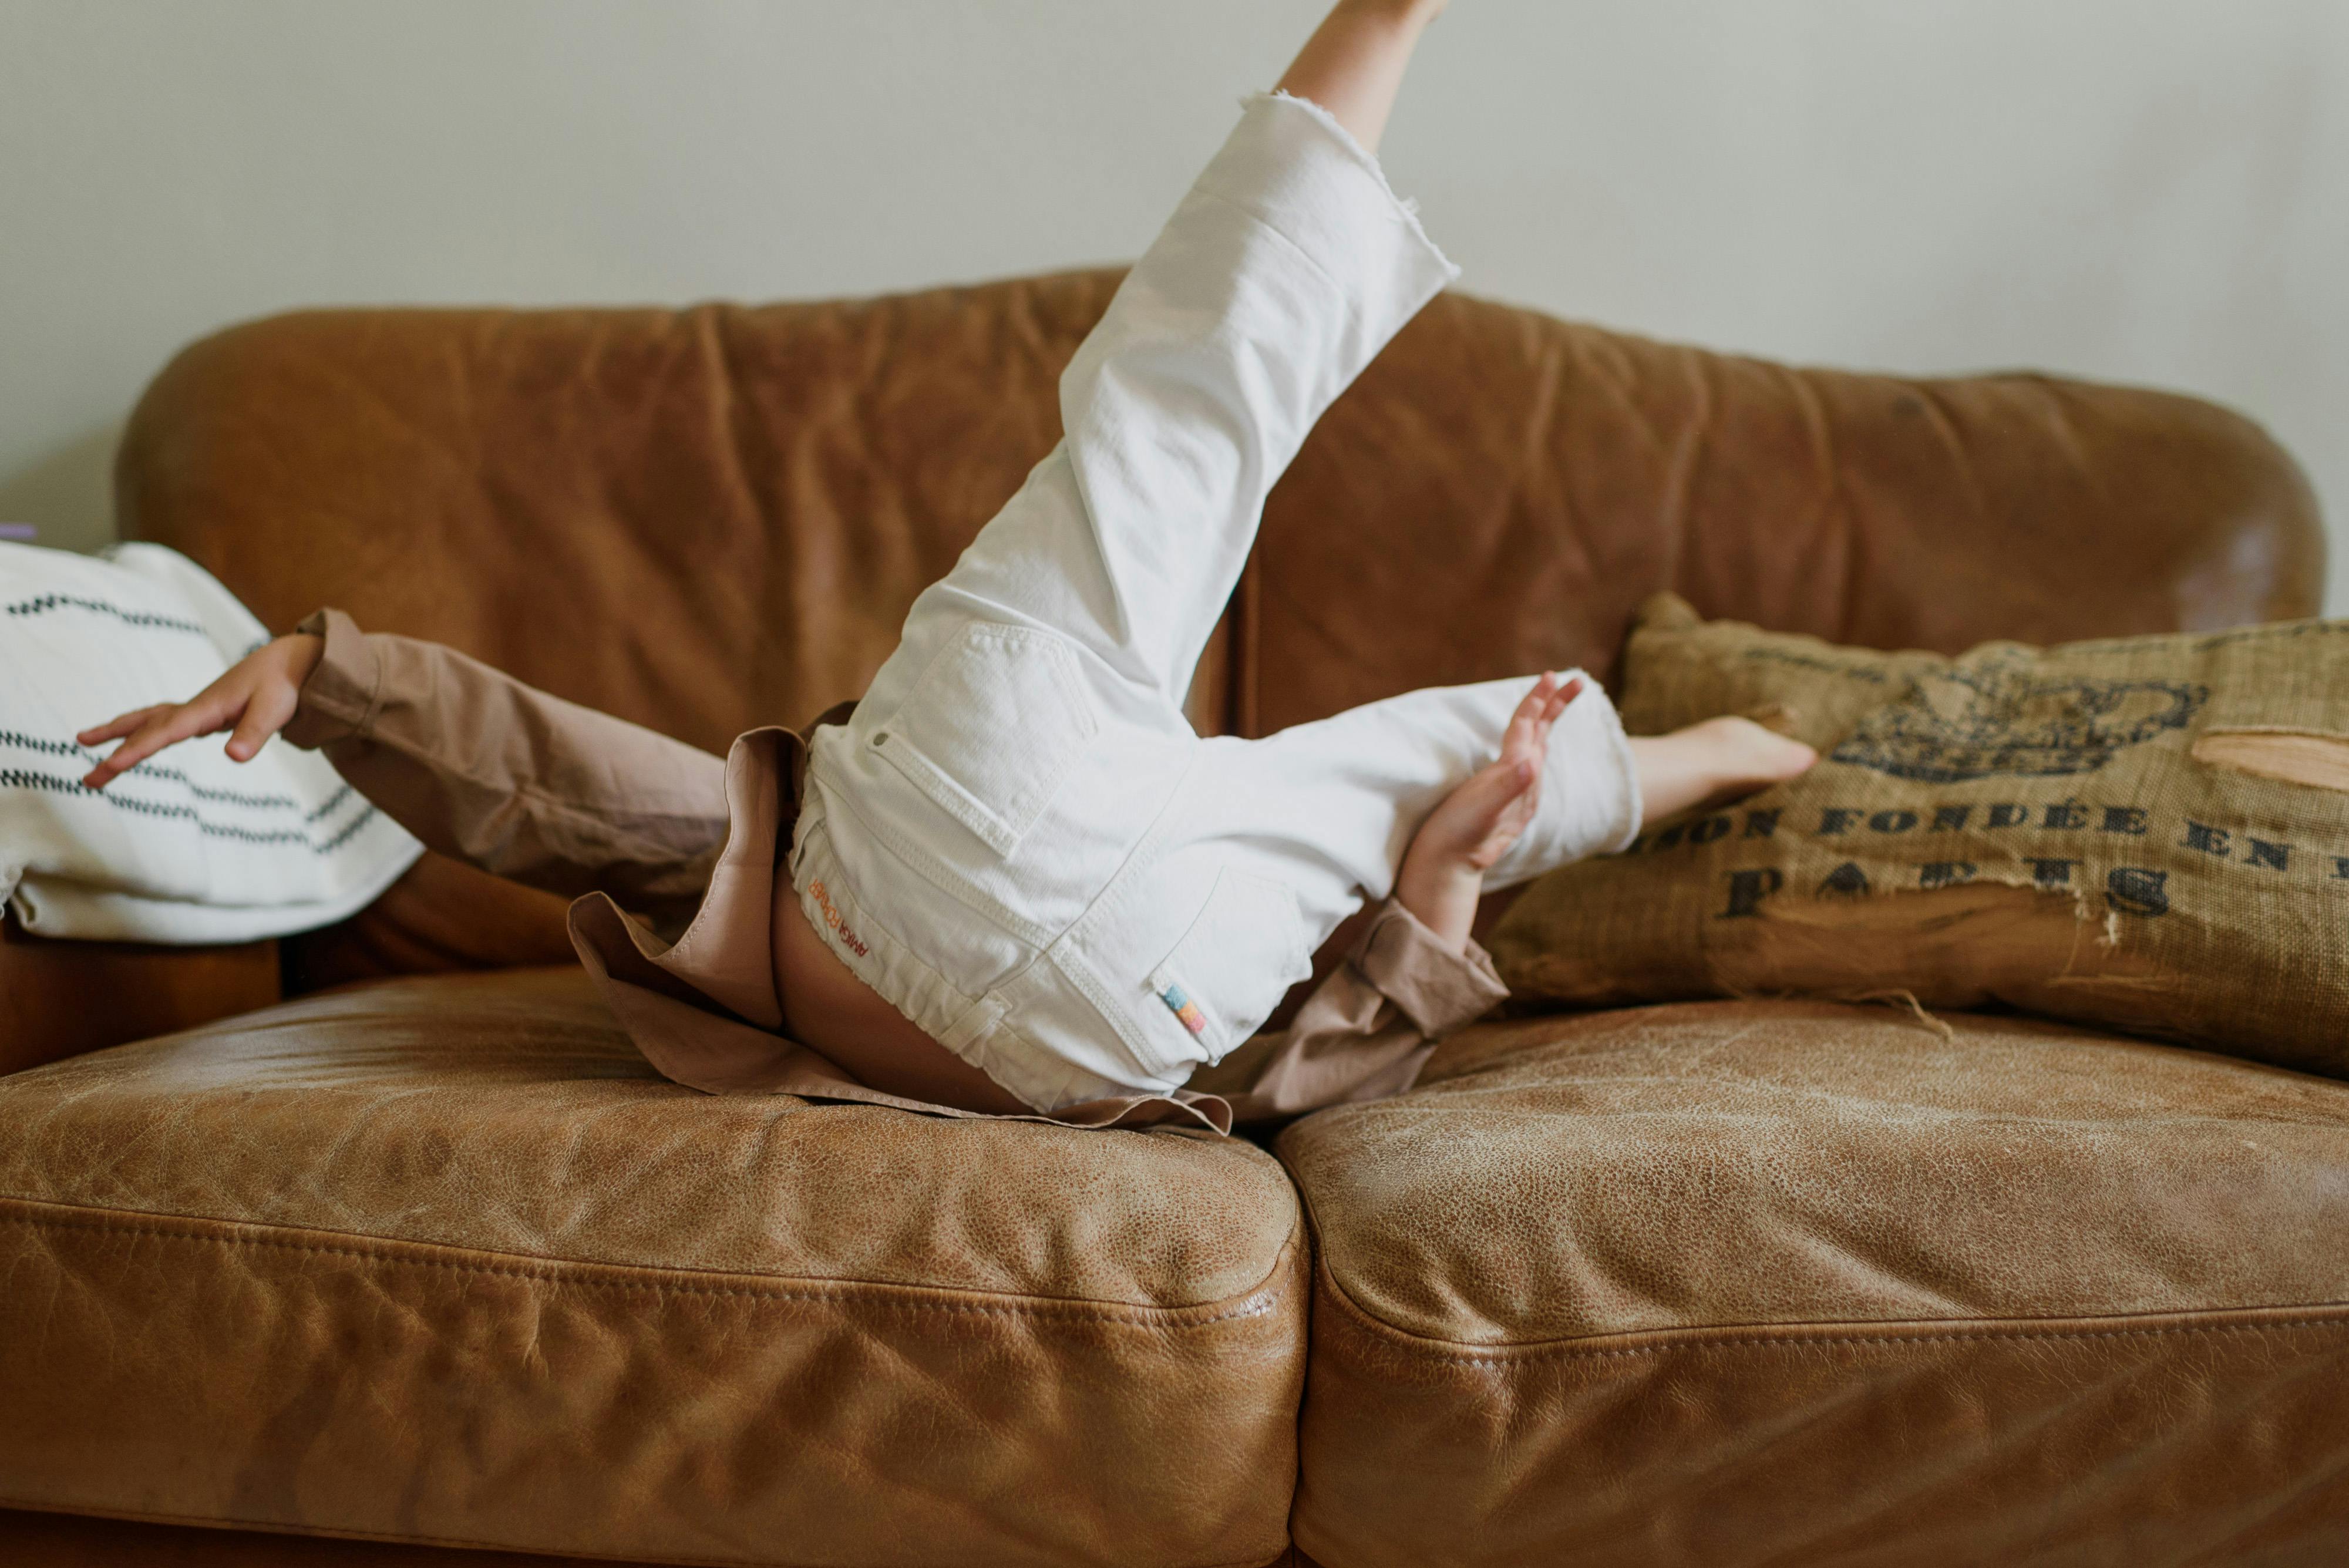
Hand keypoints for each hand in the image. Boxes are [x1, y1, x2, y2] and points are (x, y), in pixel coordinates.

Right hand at [77, 633, 323, 789]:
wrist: (290, 661)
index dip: (137, 749)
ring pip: (149, 722)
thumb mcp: (274, 710)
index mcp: (206, 709)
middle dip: (114, 751)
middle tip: (87, 779)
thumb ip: (254, 733)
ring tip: (85, 741)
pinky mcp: (205, 714)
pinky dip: (144, 731)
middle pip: (146, 729)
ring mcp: (197, 710)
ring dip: (118, 733)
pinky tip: (138, 741)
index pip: (164, 733)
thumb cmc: (283, 686)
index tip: (111, 766)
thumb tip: (233, 756)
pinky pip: (164, 723)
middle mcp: (195, 709)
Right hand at [1394, 671, 1581, 949]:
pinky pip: (1524, 764)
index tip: (1552, 674)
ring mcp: (1515, 794)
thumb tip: (1533, 762)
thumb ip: (1508, 786)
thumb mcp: (1482, 810)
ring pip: (1535, 748)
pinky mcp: (1503, 802)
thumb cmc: (1458, 838)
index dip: (1538, 700)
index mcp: (1516, 776)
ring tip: (1554, 704)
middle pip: (1541, 735)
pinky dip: (1530, 745)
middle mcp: (1522, 784)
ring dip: (1545, 722)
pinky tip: (1528, 749)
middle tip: (1575, 680)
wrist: (1446, 870)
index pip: (1530, 729)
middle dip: (1555, 705)